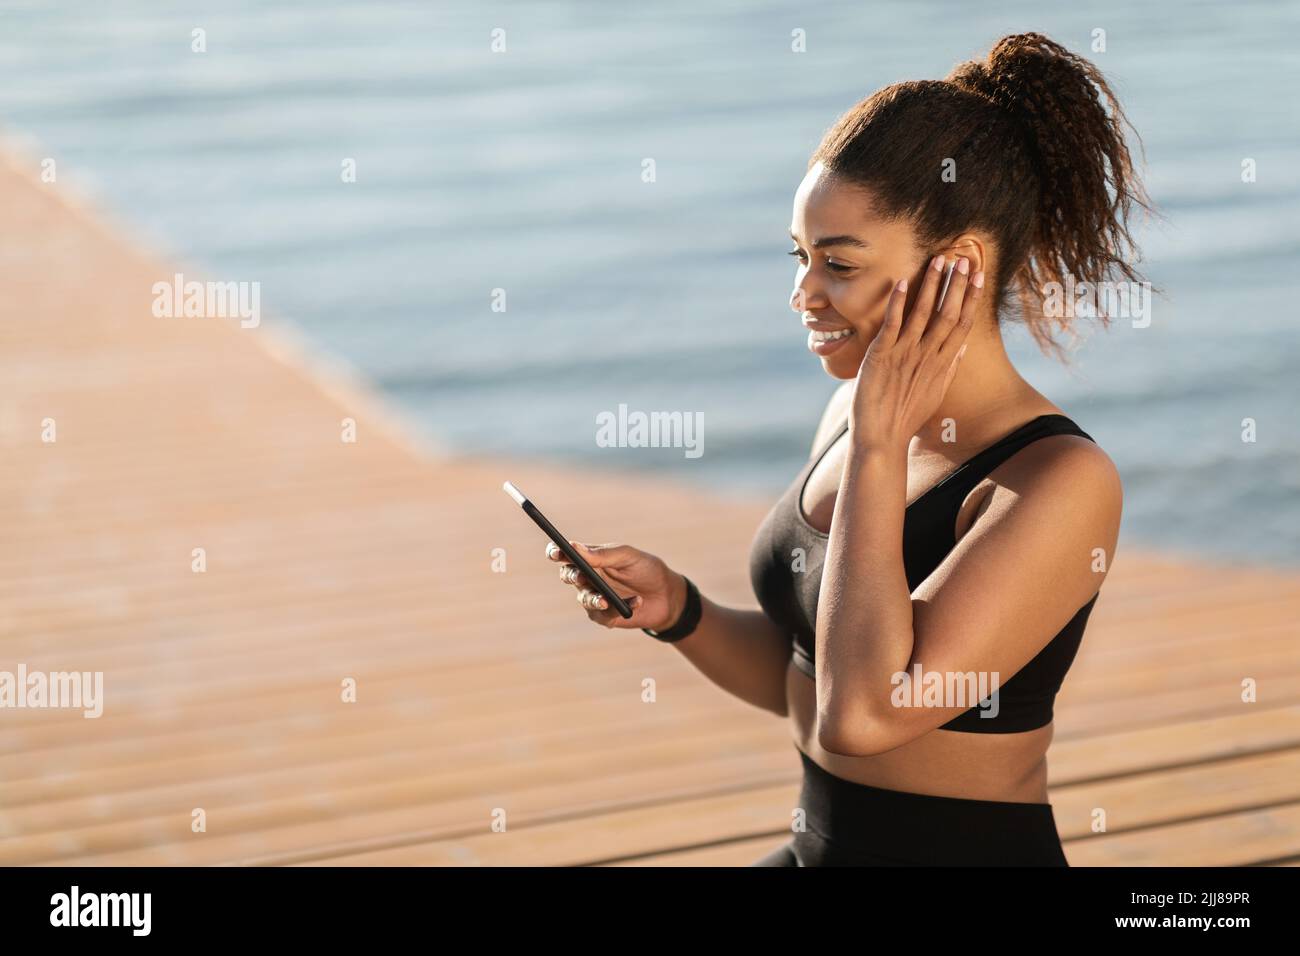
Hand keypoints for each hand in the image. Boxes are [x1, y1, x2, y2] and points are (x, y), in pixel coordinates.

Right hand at [545, 539, 686, 629]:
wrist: (668, 596)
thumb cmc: (647, 570)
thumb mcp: (628, 557)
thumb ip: (603, 554)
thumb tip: (575, 547)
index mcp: (591, 558)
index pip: (566, 554)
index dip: (556, 552)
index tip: (556, 553)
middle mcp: (589, 578)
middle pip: (568, 576)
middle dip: (572, 576)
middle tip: (582, 577)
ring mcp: (595, 597)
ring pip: (583, 599)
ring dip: (595, 599)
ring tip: (607, 600)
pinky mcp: (605, 616)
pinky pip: (603, 615)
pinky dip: (618, 609)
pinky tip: (636, 602)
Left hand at [849, 254, 983, 451]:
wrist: (881, 438)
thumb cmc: (906, 418)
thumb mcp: (934, 393)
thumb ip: (948, 368)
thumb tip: (962, 348)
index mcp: (942, 363)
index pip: (963, 323)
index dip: (972, 297)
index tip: (979, 275)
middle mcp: (927, 355)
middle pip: (948, 313)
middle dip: (957, 284)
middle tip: (964, 258)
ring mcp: (905, 354)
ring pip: (923, 313)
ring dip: (931, 285)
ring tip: (939, 260)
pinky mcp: (882, 355)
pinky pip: (892, 324)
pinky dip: (898, 303)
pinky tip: (903, 282)